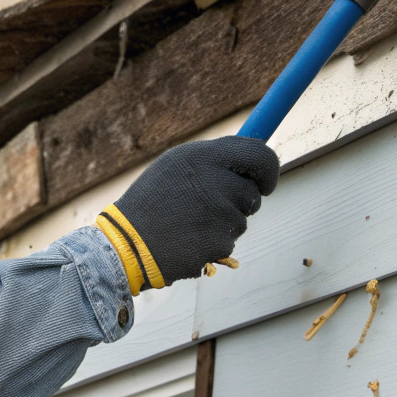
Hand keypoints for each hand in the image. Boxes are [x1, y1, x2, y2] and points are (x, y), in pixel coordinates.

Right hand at [95, 136, 278, 292]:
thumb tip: (250, 157)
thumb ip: (212, 160)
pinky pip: (230, 240)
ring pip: (242, 218)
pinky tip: (190, 239)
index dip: (268, 168)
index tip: (266, 180)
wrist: (128, 242)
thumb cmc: (152, 201)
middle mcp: (214, 181)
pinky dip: (214, 242)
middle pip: (253, 192)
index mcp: (203, 156)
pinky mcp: (219, 241)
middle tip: (222, 206)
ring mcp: (219, 213)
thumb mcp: (175, 165)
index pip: (259, 155)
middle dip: (245, 200)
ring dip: (225, 223)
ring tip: (191, 222)